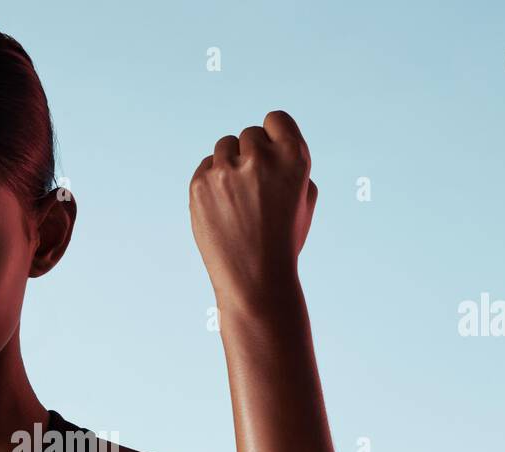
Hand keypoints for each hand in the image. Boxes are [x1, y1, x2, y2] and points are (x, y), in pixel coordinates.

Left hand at [189, 109, 317, 305]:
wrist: (255, 279)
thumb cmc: (283, 240)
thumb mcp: (304, 199)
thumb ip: (292, 164)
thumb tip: (271, 142)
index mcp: (293, 156)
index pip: (276, 119)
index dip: (274, 137)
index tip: (271, 157)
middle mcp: (260, 158)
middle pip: (250, 134)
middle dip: (252, 156)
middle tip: (255, 191)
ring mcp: (227, 170)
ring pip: (225, 146)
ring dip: (231, 164)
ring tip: (239, 199)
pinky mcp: (200, 184)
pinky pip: (206, 166)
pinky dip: (213, 182)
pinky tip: (224, 208)